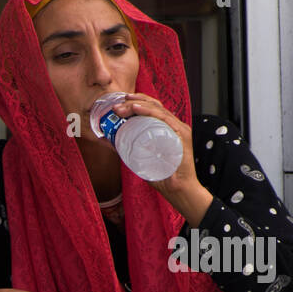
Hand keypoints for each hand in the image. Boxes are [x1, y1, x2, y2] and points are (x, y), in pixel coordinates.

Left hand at [112, 94, 212, 222]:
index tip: (121, 103)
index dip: (137, 102)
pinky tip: (137, 109)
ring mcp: (179, 129)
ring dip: (136, 106)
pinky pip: (164, 119)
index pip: (153, 109)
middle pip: (154, 106)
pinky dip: (149, 112)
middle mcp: (174, 125)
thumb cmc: (162, 176)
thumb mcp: (142, 158)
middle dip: (133, 103)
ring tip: (122, 107)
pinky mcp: (181, 135)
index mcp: (167, 129)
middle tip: (116, 107)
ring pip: (157, 109)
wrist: (178, 189)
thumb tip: (110, 141)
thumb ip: (129, 149)